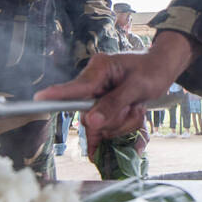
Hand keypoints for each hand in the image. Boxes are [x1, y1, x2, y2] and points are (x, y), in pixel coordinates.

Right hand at [35, 31, 198, 157]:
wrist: (164, 68)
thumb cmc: (152, 71)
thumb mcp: (137, 88)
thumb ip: (113, 104)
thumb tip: (89, 121)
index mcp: (99, 69)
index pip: (75, 86)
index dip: (57, 95)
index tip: (37, 100)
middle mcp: (94, 81)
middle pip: (89, 114)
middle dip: (113, 120)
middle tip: (134, 110)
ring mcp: (98, 94)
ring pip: (98, 123)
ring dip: (120, 124)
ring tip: (137, 110)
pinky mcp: (104, 105)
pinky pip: (105, 125)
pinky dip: (119, 129)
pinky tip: (129, 133)